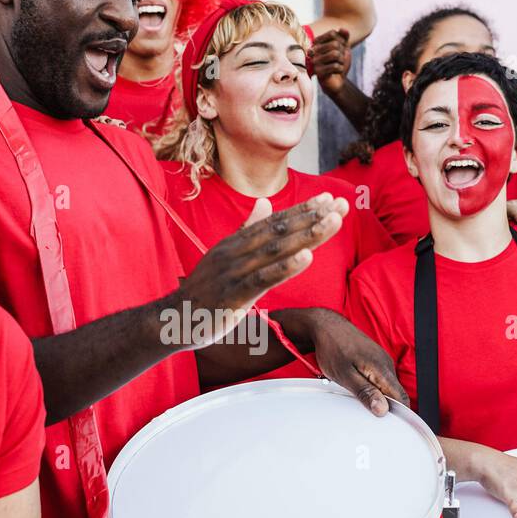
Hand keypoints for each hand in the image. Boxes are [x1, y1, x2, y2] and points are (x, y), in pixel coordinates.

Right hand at [174, 194, 345, 346]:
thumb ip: (246, 229)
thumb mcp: (224, 254)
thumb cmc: (204, 290)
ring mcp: (235, 271)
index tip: (329, 199)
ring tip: (333, 222)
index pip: (275, 221)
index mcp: (237, 242)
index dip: (303, 210)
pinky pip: (263, 278)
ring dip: (307, 235)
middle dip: (313, 217)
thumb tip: (264, 203)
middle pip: (281, 230)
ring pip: (277, 250)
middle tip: (342, 205)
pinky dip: (286, 267)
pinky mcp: (234, 294)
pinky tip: (307, 258)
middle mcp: (237, 252)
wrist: (175, 318)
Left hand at [306, 310, 407, 415]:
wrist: (326, 327)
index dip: (399, 414)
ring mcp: (382, 361)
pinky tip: (356, 386)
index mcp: (382, 368)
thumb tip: (383, 410)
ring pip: (386, 387)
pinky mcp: (376, 360)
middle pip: (395, 394)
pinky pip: (379, 379)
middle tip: (365, 414)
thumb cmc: (333, 348)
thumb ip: (365, 392)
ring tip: (355, 394)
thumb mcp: (345, 375)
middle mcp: (387, 364)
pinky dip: (371, 387)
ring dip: (375, 396)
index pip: (401, 398)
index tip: (390, 426)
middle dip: (384, 407)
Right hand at [309, 28, 351, 95]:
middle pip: (335, 44)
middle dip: (342, 52)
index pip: (332, 33)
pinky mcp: (318, 72)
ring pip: (335, 54)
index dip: (342, 40)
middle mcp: (313, 50)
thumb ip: (344, 36)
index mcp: (317, 42)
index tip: (341, 48)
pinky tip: (336, 72)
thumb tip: (342, 29)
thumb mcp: (344, 47)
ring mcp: (314, 61)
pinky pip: (335, 66)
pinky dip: (341, 69)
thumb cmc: (339, 62)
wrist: (338, 81)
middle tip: (340, 59)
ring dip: (342, 60)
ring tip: (338, 65)